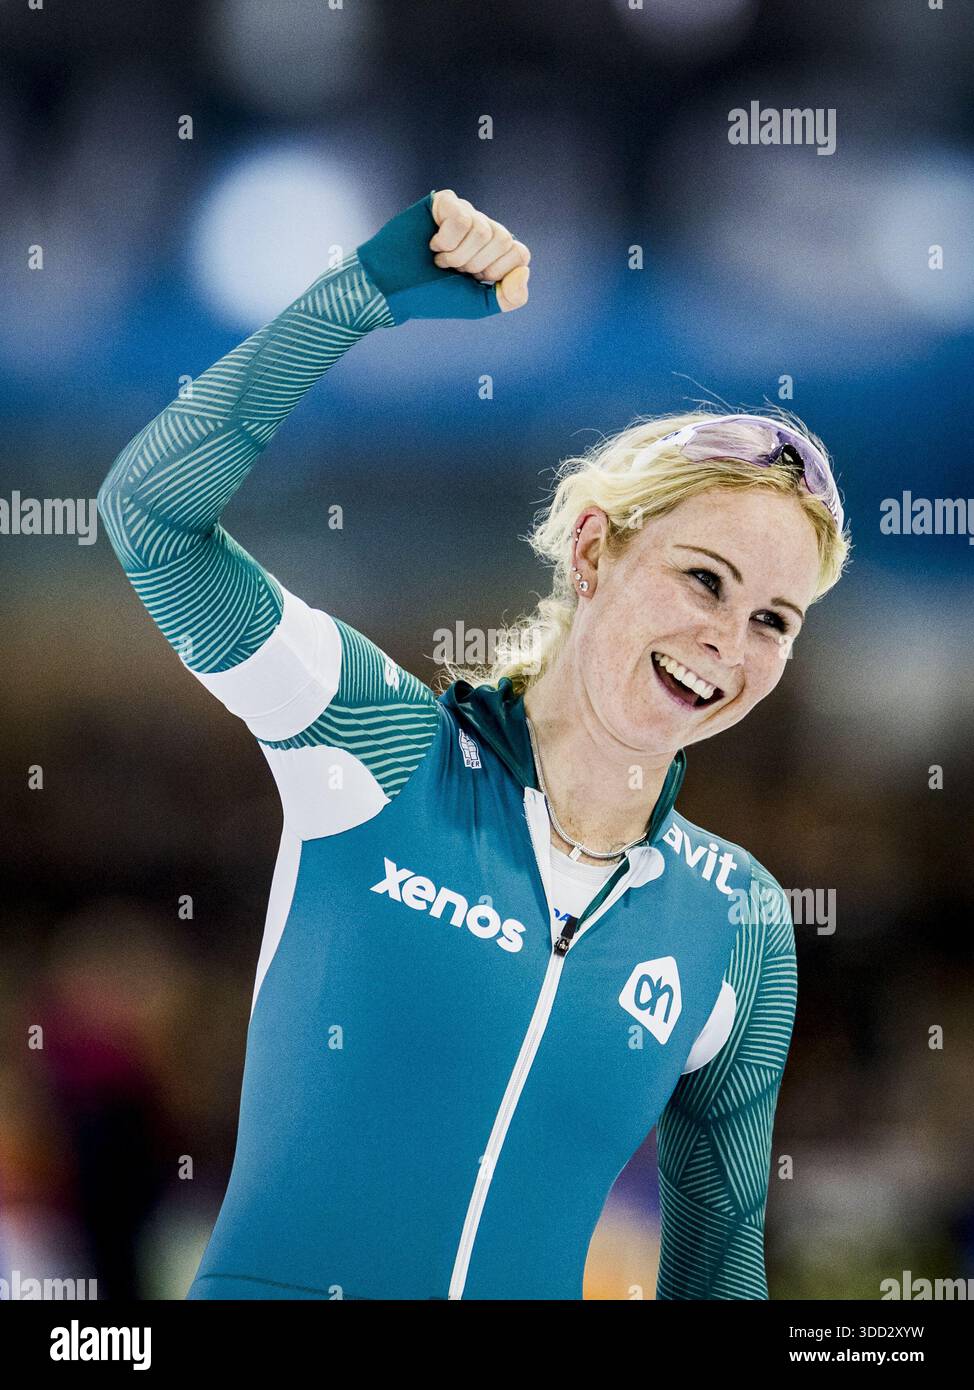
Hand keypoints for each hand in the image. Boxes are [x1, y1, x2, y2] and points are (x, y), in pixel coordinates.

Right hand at [429, 190, 530, 311]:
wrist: (393, 288)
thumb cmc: (432, 296)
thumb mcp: (477, 305)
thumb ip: (509, 298)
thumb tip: (524, 270)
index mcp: (494, 253)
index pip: (520, 254)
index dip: (495, 272)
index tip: (471, 280)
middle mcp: (483, 229)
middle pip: (503, 239)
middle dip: (474, 264)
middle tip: (451, 269)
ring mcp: (465, 213)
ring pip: (482, 229)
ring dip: (456, 255)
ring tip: (438, 259)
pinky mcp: (446, 202)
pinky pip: (462, 218)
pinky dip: (445, 240)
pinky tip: (431, 244)